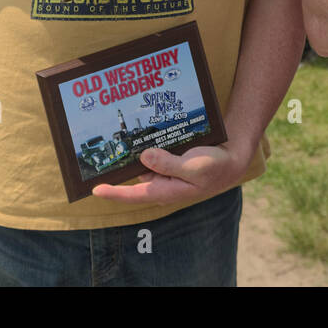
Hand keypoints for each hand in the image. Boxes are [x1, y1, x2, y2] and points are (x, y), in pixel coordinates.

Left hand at [90, 141, 252, 205]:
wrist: (231, 158)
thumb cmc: (215, 166)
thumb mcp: (194, 166)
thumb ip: (169, 164)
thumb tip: (144, 157)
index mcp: (166, 190)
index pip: (134, 195)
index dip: (114, 193)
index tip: (95, 189)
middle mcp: (161, 184)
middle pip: (133, 178)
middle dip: (119, 168)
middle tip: (101, 155)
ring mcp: (165, 174)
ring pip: (142, 164)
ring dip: (134, 154)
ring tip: (123, 134)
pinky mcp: (169, 164)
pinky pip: (153, 157)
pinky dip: (148, 147)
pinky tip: (144, 133)